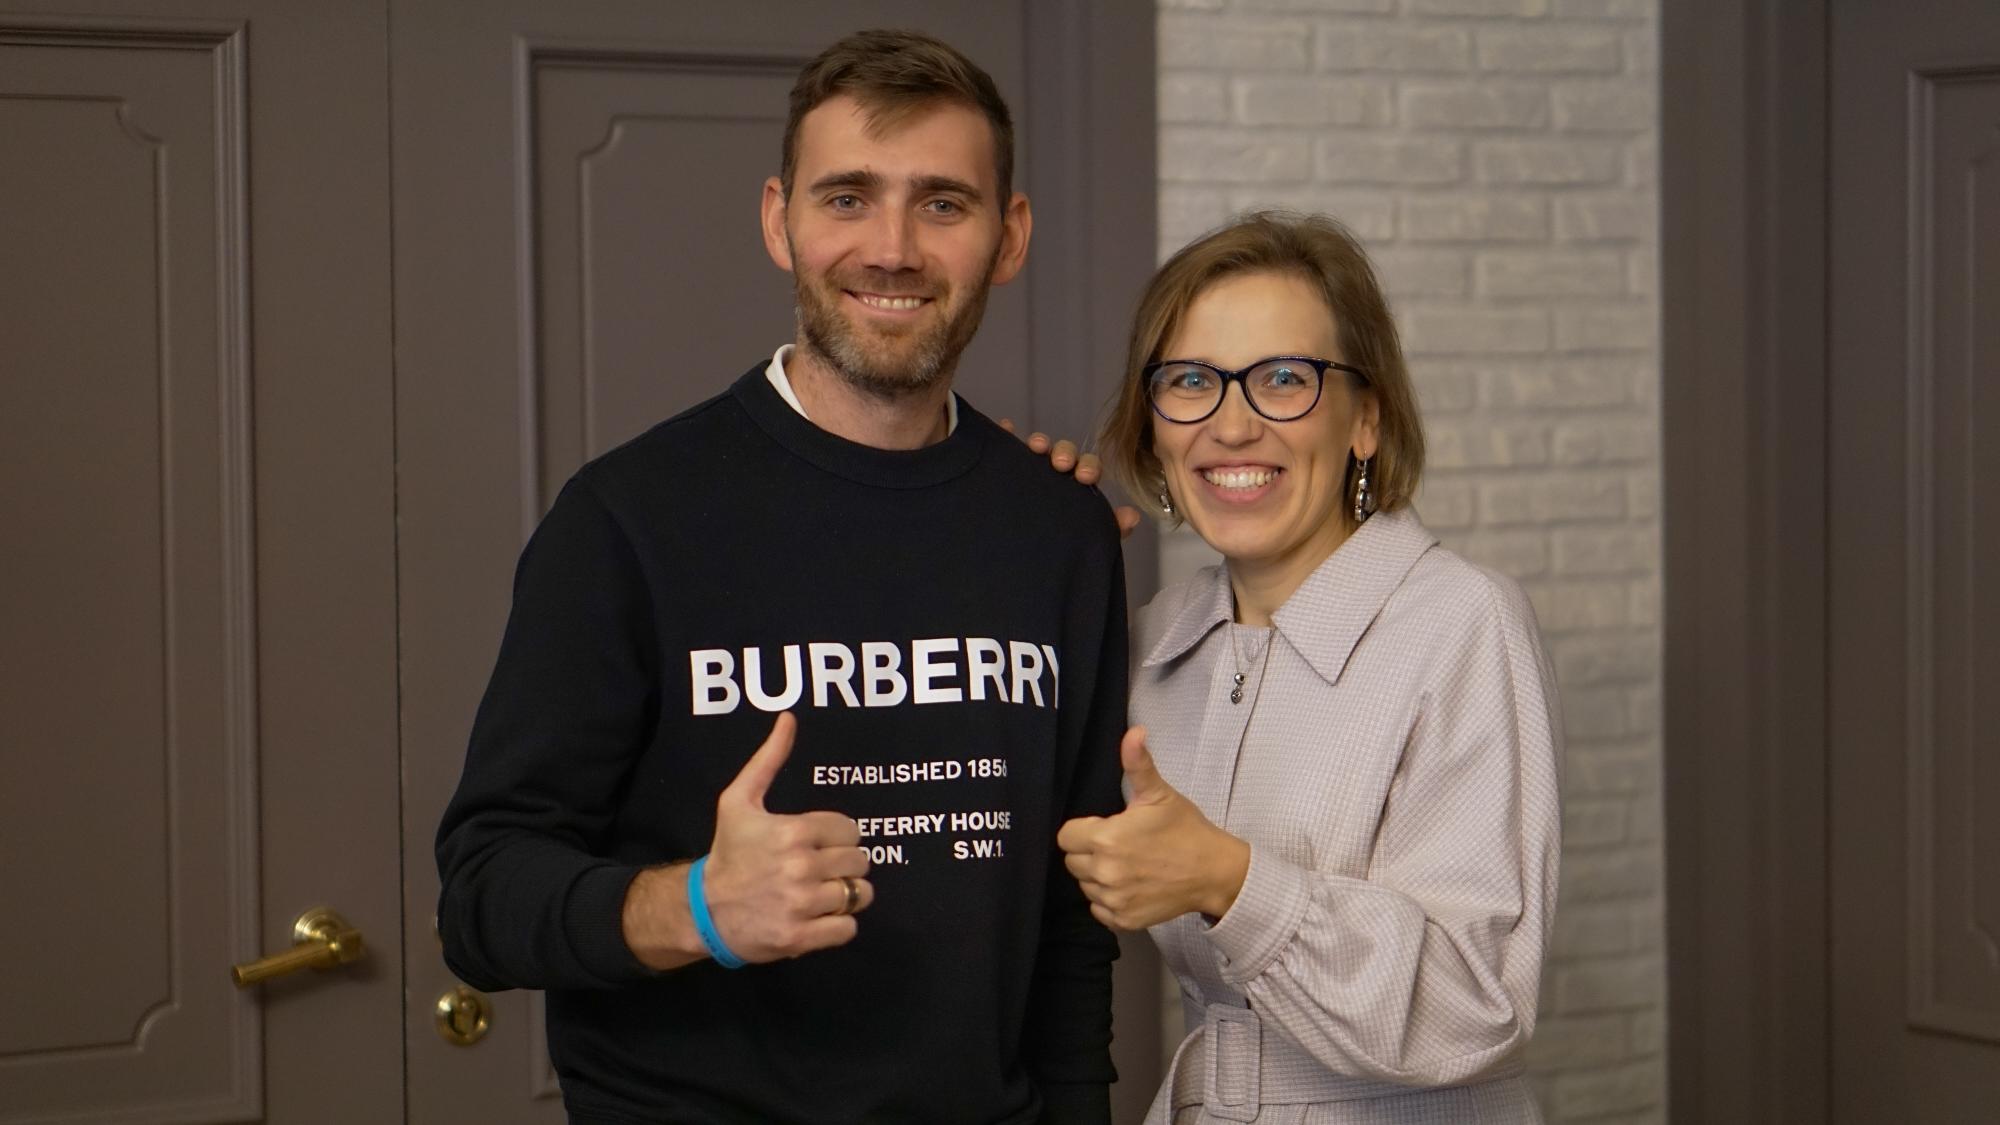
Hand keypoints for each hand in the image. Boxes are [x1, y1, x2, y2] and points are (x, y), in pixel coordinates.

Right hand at [623, 713, 872, 968]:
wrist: (703, 908)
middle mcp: (801, 867)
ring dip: (847, 895)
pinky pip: (848, 928)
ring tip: (825, 893)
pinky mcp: (800, 937)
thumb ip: (768, 759)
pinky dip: (840, 925)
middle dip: (846, 865)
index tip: (822, 844)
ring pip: (859, 895)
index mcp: (793, 831)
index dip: (839, 837)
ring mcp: (801, 904)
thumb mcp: (739, 800)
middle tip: (824, 869)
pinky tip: (821, 917)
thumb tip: (788, 719)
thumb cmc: (729, 851)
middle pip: (860, 862)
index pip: (850, 830)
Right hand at [997, 419, 1141, 539]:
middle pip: (1065, 453)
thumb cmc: (1061, 546)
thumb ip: (1112, 529)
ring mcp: (1030, 470)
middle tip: (1061, 464)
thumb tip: (1132, 515)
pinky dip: (1006, 433)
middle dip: (1065, 453)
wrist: (1028, 563)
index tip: (1085, 477)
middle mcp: (1056, 474)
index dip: (1088, 467)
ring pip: (1038, 447)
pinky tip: (1006, 427)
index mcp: (1078, 487)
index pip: (1088, 469)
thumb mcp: (1088, 540)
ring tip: (1035, 447)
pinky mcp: (1006, 469)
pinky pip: (1006, 446)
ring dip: (1040, 441)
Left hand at [1057, 727, 1250, 930]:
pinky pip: (1099, 909)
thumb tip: (1134, 731)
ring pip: (1085, 886)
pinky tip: (1130, 885)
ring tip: (1127, 864)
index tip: (1105, 827)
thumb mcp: (1160, 794)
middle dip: (1088, 851)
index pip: (1066, 836)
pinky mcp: (1124, 920)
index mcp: (1106, 839)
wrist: (1214, 872)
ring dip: (1098, 876)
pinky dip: (1109, 900)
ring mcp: (1114, 900)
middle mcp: (1104, 872)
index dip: (1083, 829)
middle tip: (1118, 845)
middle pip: (1072, 861)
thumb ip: (1138, 763)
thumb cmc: (1185, 829)